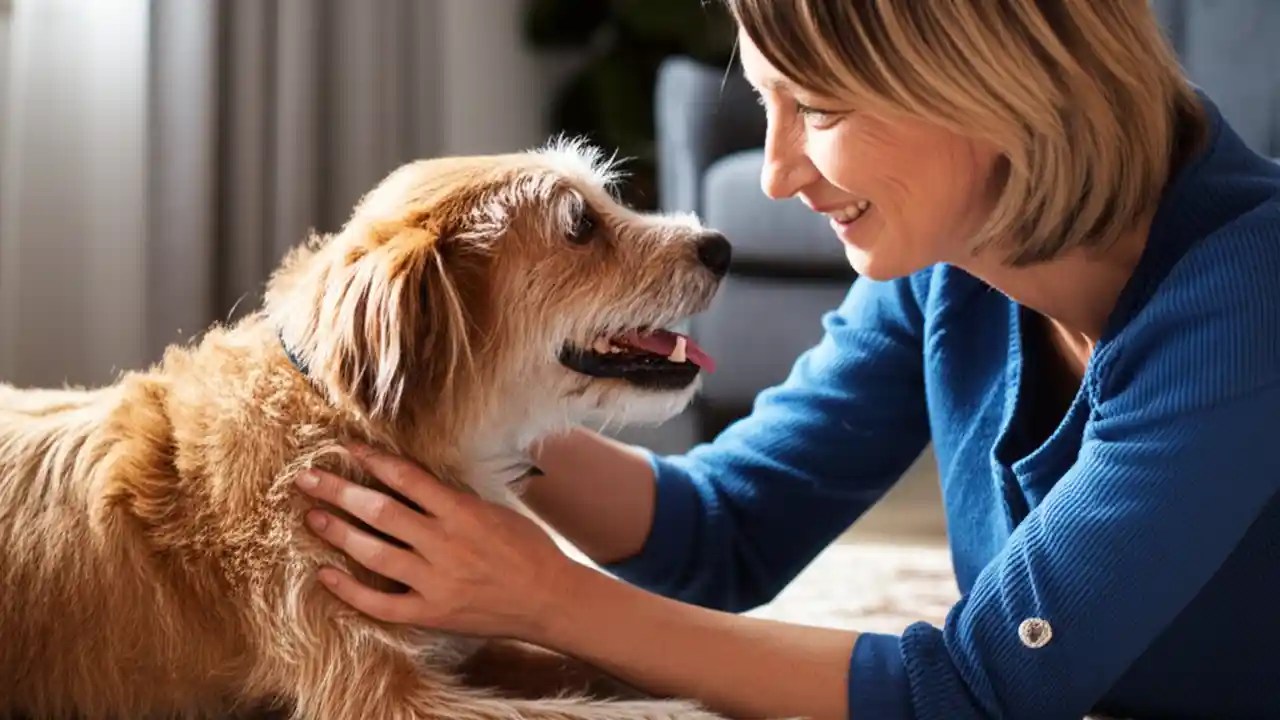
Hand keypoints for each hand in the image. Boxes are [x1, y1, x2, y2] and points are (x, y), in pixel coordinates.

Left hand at [293, 444, 578, 639]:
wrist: (550, 599)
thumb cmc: (527, 549)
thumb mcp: (494, 511)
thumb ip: (452, 499)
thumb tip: (410, 480)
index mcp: (462, 512)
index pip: (406, 478)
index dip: (372, 460)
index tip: (345, 447)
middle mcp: (444, 544)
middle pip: (379, 511)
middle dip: (339, 491)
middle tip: (307, 477)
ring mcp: (435, 581)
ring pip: (374, 554)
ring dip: (338, 533)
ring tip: (313, 516)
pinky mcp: (431, 613)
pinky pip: (380, 603)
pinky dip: (349, 591)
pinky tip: (326, 575)